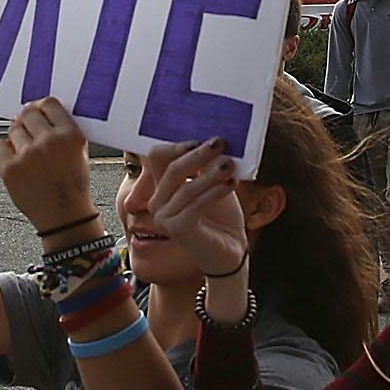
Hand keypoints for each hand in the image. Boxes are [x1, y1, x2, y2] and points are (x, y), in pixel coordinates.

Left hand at [0, 100, 98, 237]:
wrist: (64, 218)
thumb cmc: (72, 185)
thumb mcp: (80, 152)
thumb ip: (63, 128)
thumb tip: (40, 108)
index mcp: (70, 136)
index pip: (48, 103)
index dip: (42, 107)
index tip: (38, 112)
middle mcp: (49, 142)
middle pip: (27, 112)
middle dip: (27, 119)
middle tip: (29, 130)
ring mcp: (28, 156)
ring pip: (13, 129)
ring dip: (18, 138)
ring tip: (28, 155)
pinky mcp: (10, 169)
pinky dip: (5, 151)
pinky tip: (16, 161)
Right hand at [146, 139, 252, 280]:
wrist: (230, 250)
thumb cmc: (222, 215)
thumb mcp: (214, 183)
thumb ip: (208, 165)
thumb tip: (211, 139)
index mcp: (163, 187)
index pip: (158, 157)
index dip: (178, 145)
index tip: (203, 138)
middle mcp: (157, 201)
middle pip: (172, 168)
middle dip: (198, 154)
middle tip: (220, 143)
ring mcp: (164, 218)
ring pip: (186, 187)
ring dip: (210, 173)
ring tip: (230, 165)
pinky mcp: (177, 230)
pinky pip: (195, 205)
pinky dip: (215, 191)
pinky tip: (231, 183)